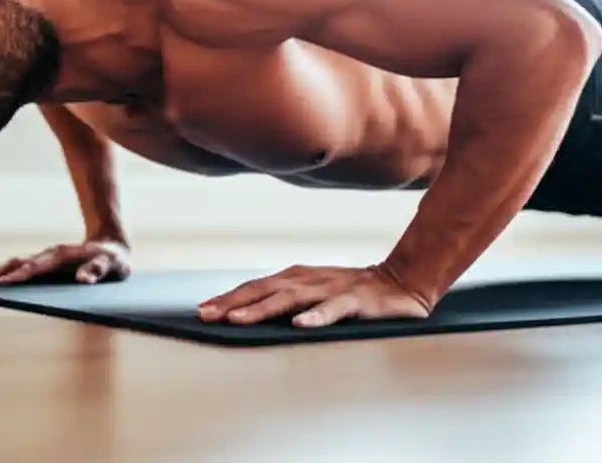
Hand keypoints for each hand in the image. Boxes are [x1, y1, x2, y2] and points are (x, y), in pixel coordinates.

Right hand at [0, 239, 131, 285]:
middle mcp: (50, 255)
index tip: (3, 283)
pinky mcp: (45, 265)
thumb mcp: (114, 265)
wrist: (112, 244)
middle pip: (18, 263)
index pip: (38, 267)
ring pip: (16, 263)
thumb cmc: (114, 259)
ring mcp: (46, 259)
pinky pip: (21, 268)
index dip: (21, 275)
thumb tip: (82, 280)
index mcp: (63, 256)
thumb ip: (99, 270)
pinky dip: (4, 274)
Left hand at [197, 264, 431, 327]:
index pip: (254, 287)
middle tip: (206, 314)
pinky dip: (315, 316)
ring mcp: (329, 289)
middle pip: (263, 289)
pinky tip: (300, 324)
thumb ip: (284, 300)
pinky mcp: (354, 301)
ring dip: (263, 308)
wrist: (400, 282)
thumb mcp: (312, 292)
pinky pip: (332, 309)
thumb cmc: (350, 291)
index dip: (227, 298)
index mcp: (295, 278)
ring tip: (239, 319)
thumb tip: (247, 314)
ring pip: (290, 298)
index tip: (201, 310)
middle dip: (232, 302)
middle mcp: (307, 279)